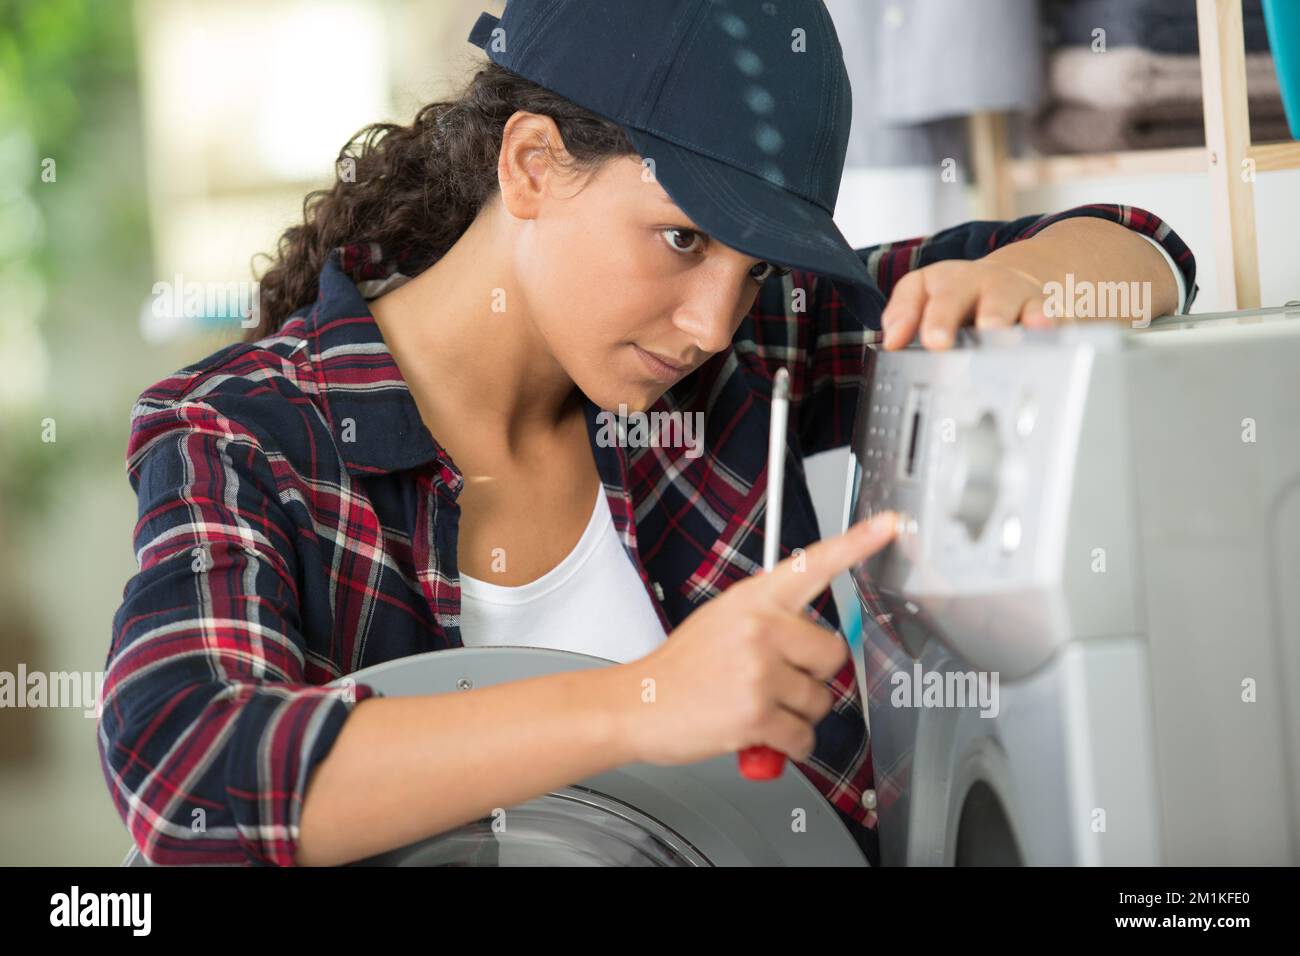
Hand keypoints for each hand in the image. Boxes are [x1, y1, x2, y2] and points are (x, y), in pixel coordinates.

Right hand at [615, 511, 897, 768]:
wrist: (638, 703)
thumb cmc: (681, 668)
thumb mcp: (722, 621)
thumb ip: (770, 621)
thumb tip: (810, 643)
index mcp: (754, 598)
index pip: (813, 564)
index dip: (857, 543)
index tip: (890, 525)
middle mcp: (760, 627)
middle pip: (833, 653)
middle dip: (812, 676)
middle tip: (775, 682)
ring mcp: (759, 669)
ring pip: (820, 700)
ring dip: (796, 714)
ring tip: (756, 705)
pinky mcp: (756, 712)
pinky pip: (803, 737)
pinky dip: (787, 745)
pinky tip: (758, 733)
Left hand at [878, 256, 1050, 350]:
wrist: (1025, 276)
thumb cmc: (969, 294)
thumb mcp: (931, 293)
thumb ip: (904, 314)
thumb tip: (891, 340)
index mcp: (946, 281)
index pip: (917, 290)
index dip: (906, 313)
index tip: (897, 339)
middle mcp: (979, 283)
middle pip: (959, 294)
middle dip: (945, 316)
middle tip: (938, 341)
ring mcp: (1015, 294)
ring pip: (1007, 302)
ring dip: (998, 317)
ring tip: (991, 331)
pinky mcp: (1049, 309)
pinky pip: (1050, 317)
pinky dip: (1048, 326)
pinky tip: (1045, 334)